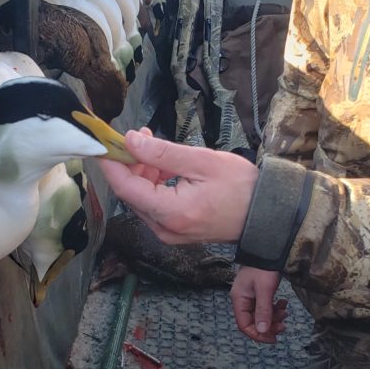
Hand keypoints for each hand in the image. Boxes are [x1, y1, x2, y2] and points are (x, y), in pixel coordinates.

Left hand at [97, 128, 258, 243]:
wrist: (267, 215)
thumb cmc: (241, 186)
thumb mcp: (202, 161)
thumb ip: (162, 153)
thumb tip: (129, 140)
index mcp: (170, 212)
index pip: (124, 187)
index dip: (110, 163)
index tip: (102, 141)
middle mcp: (164, 228)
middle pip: (130, 194)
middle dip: (129, 164)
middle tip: (139, 135)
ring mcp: (169, 233)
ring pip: (141, 199)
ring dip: (141, 173)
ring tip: (153, 146)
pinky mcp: (176, 232)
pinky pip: (154, 207)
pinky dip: (153, 185)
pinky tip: (163, 168)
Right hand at [230, 266, 286, 343]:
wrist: (267, 248)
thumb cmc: (263, 267)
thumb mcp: (264, 290)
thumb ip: (263, 311)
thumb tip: (263, 331)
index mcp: (239, 300)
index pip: (244, 325)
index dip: (258, 335)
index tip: (273, 339)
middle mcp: (242, 300)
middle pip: (254, 321)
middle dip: (270, 325)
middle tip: (284, 326)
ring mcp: (250, 296)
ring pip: (261, 315)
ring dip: (274, 316)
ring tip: (285, 311)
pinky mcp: (258, 292)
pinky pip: (266, 307)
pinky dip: (275, 308)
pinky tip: (283, 302)